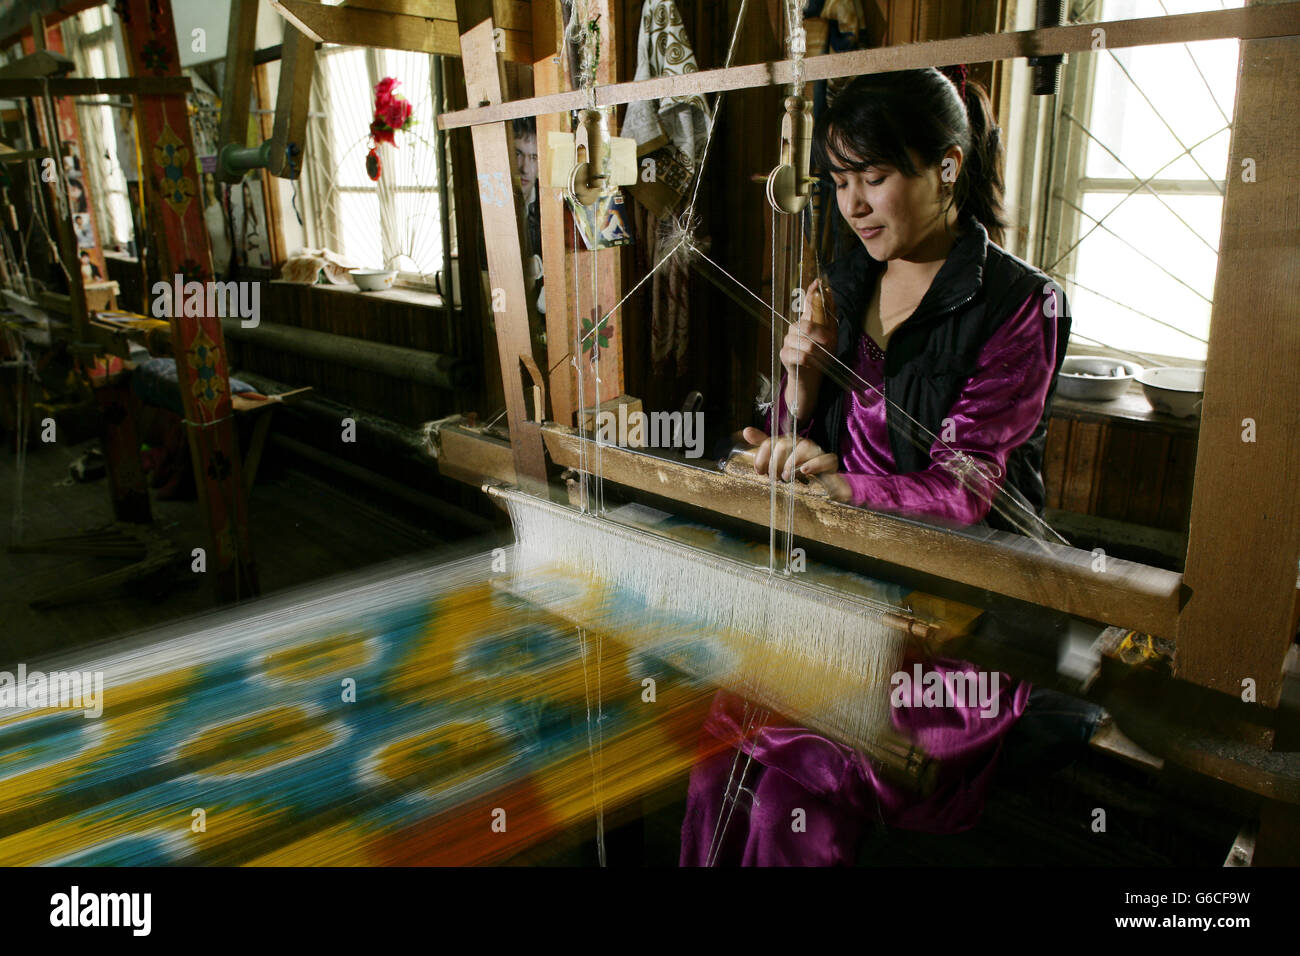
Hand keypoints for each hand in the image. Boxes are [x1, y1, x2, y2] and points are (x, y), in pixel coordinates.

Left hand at [741, 426, 852, 502]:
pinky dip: (814, 464)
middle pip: (785, 443)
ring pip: (804, 446)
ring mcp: (817, 451)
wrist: (822, 485)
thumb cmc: (796, 472)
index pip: (772, 441)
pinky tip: (804, 471)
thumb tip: (746, 431)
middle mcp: (802, 443)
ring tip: (786, 477)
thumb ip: (765, 447)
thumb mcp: (778, 461)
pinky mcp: (830, 462)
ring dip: (791, 463)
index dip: (763, 455)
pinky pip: (825, 458)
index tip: (759, 471)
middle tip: (773, 477)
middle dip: (775, 462)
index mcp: (788, 442)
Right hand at [780, 279, 836, 416]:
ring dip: (818, 352)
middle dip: (821, 335)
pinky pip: (801, 356)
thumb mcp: (830, 338)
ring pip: (806, 342)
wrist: (810, 380)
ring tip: (820, 359)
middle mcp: (794, 329)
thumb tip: (829, 296)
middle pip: (807, 325)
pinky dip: (810, 362)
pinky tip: (810, 364)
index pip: (807, 304)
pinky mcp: (784, 356)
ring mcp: (788, 342)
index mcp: (806, 322)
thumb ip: (829, 318)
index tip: (818, 282)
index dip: (812, 293)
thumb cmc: (820, 358)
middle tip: (829, 344)